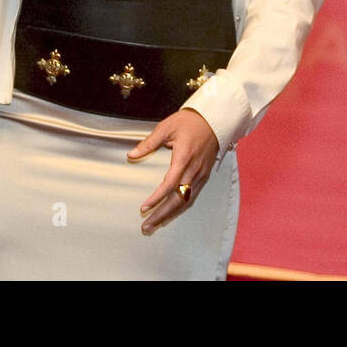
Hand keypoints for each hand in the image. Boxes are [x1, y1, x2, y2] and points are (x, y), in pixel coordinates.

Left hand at [128, 109, 219, 234]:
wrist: (215, 119)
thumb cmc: (190, 121)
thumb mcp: (166, 127)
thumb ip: (149, 143)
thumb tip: (131, 155)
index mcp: (184, 157)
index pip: (169, 184)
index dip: (156, 198)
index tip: (144, 207)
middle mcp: (194, 170)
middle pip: (178, 199)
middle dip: (162, 215)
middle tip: (146, 226)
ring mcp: (201, 174)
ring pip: (186, 201)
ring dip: (170, 214)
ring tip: (155, 224)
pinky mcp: (204, 175)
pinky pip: (192, 196)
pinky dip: (180, 207)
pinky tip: (170, 213)